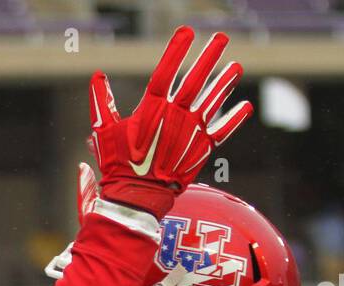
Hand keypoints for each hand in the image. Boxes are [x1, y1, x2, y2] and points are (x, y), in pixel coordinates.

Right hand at [88, 25, 250, 215]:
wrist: (138, 196)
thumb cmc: (118, 165)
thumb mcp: (104, 132)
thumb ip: (102, 103)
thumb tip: (97, 77)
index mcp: (152, 110)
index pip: (166, 72)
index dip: (176, 51)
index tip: (187, 31)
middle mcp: (175, 116)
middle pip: (195, 80)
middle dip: (209, 57)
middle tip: (221, 38)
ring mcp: (191, 132)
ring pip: (212, 101)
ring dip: (225, 82)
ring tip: (236, 66)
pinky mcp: (201, 149)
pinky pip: (223, 131)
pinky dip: (235, 119)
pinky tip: (246, 106)